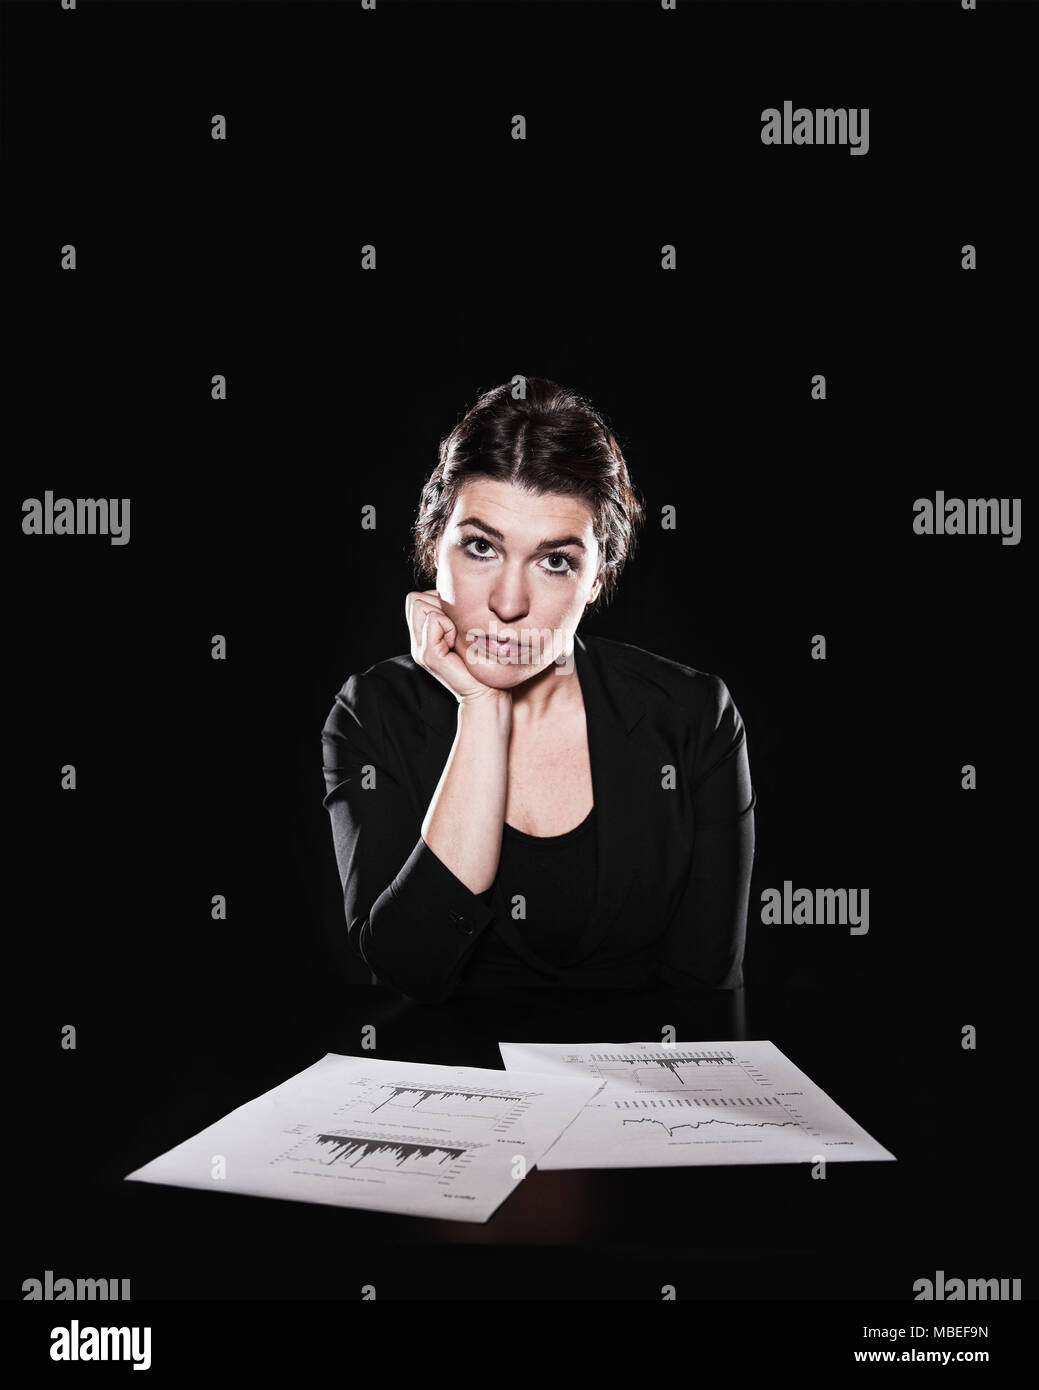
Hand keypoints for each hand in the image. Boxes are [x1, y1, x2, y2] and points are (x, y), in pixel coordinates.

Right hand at [405, 590, 509, 706]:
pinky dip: (448, 626)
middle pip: (415, 599)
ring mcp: (420, 649)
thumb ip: (450, 614)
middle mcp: (417, 641)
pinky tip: (457, 643)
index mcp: (424, 635)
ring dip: (443, 615)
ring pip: (420, 605)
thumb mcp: (464, 630)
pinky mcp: (429, 655)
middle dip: (438, 606)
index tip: (456, 622)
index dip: (437, 602)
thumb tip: (449, 594)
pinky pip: (433, 620)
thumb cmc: (483, 659)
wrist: (488, 692)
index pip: (416, 598)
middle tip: (456, 630)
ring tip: (456, 637)